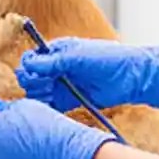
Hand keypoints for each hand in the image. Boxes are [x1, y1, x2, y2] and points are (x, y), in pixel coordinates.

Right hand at [16, 38, 158, 111]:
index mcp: (58, 51)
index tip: (34, 71)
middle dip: (32, 80)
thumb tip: (28, 64)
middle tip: (45, 84)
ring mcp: (62, 85)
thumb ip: (52, 62)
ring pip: (38, 91)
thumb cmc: (107, 58)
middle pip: (31, 76)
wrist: (130, 77)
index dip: (29, 65)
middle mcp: (57, 68)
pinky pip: (50, 105)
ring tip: (51, 93)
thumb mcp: (78, 57)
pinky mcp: (68, 101)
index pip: (32, 58)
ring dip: (39, 94)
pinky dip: (46, 107)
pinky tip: (50, 106)